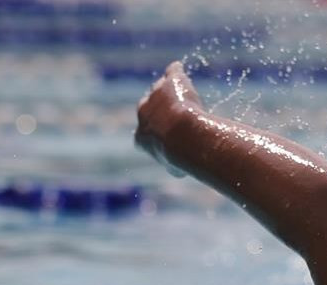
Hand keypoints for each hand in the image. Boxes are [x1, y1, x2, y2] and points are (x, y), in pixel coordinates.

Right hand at [135, 61, 202, 175]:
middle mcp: (144, 113)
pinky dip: (176, 72)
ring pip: (159, 89)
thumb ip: (174, 166)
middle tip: (169, 111)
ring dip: (167, 91)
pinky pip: (172, 72)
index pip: (142, 133)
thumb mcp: (175, 168)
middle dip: (156, 108)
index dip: (151, 133)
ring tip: (179, 92)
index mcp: (142, 136)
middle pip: (146, 105)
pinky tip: (180, 71)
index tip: (161, 135)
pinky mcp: (171, 82)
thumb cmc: (181, 156)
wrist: (184, 136)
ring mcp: (156, 95)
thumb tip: (179, 171)